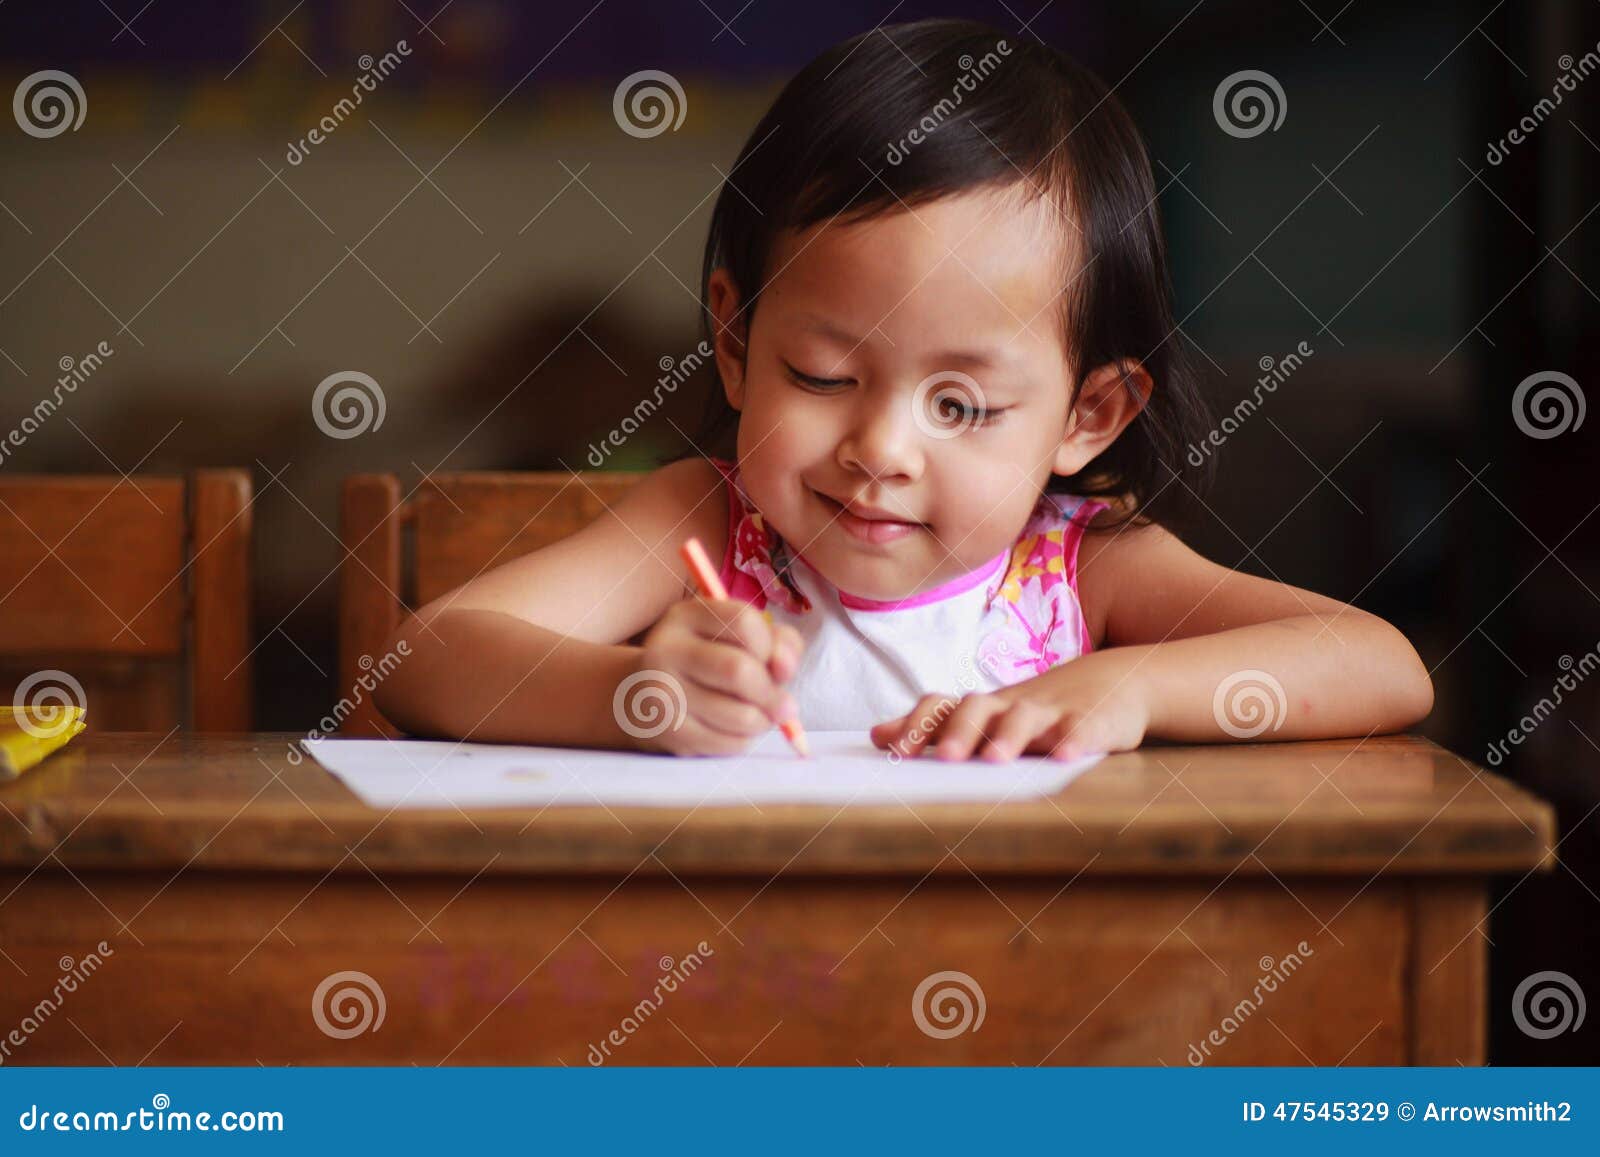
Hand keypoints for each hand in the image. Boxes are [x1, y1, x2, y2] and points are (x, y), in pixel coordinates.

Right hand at [632, 597, 803, 755]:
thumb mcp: (738, 638)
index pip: (745, 622)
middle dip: (771, 693)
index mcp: (686, 616)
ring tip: (760, 717)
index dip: (770, 646)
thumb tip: (783, 669)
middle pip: (739, 671)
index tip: (771, 662)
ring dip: (764, 721)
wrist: (643, 698)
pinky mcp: (668, 732)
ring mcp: (662, 692)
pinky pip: (728, 743)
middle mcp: (666, 649)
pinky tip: (737, 731)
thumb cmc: (707, 662)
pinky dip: (745, 740)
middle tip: (783, 704)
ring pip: (740, 715)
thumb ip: (776, 642)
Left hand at [869, 656, 1149, 761]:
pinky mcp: (1093, 721)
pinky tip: (1066, 758)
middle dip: (961, 732)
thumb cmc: (1036, 708)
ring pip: (1026, 718)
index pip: (942, 707)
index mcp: (983, 708)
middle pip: (979, 709)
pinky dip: (1074, 741)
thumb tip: (877, 735)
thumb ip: (934, 727)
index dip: (918, 726)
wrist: (1113, 681)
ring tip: (996, 760)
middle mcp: (1011, 705)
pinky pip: (1083, 729)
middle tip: (948, 759)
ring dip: (1010, 737)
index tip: (894, 752)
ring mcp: (1053, 712)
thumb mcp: (987, 716)